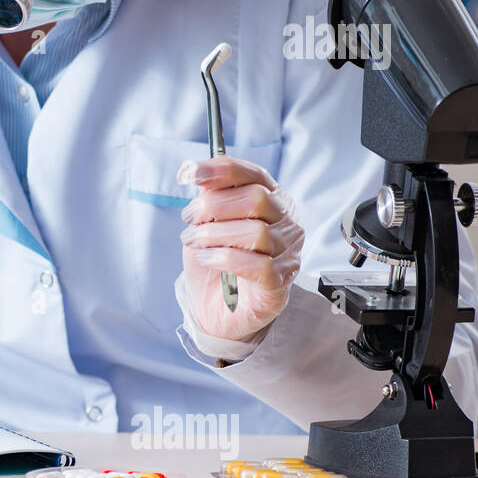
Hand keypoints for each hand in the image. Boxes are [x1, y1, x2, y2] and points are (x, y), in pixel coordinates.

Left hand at [178, 155, 304, 342]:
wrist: (216, 308)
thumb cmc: (216, 260)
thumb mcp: (206, 222)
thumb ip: (208, 196)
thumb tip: (195, 171)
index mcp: (272, 200)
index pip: (253, 174)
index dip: (221, 170)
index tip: (189, 173)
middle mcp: (286, 223)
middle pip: (256, 199)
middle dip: (212, 206)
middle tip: (189, 220)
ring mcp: (288, 253)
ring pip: (255, 232)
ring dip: (213, 235)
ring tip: (194, 242)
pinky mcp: (279, 283)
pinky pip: (258, 265)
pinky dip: (224, 259)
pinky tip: (207, 259)